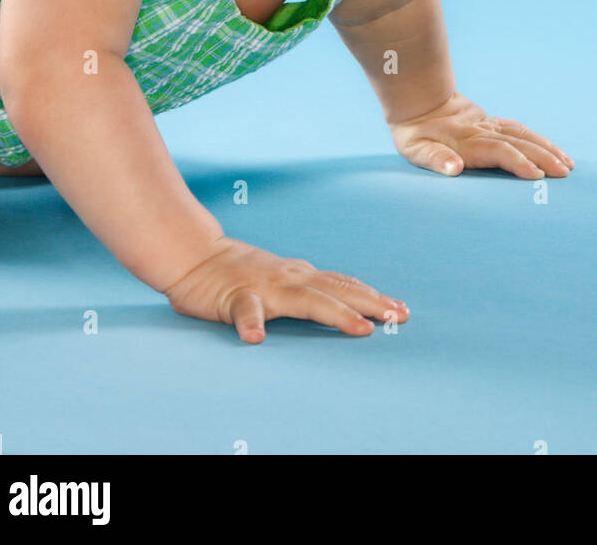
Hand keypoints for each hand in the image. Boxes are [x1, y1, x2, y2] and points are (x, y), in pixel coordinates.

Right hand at [164, 237, 408, 342]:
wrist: (195, 258)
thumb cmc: (240, 273)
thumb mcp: (281, 278)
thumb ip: (307, 288)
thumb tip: (342, 298)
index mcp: (300, 276)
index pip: (343, 285)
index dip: (372, 296)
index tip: (401, 309)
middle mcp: (289, 278)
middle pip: (336, 291)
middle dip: (369, 304)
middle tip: (398, 316)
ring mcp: (264, 287)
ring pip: (305, 299)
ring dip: (335, 314)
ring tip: (360, 329)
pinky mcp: (234, 297)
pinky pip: (245, 311)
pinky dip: (251, 323)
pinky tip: (256, 339)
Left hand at [388, 91, 573, 178]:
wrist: (418, 100)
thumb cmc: (415, 133)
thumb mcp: (416, 149)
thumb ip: (435, 159)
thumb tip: (454, 168)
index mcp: (468, 142)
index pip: (499, 152)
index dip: (518, 163)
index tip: (537, 175)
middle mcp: (484, 132)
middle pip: (519, 144)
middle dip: (544, 158)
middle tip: (564, 173)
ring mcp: (490, 125)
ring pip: (524, 135)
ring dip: (547, 148)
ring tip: (568, 163)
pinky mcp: (492, 122)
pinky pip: (520, 130)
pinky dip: (538, 139)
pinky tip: (550, 148)